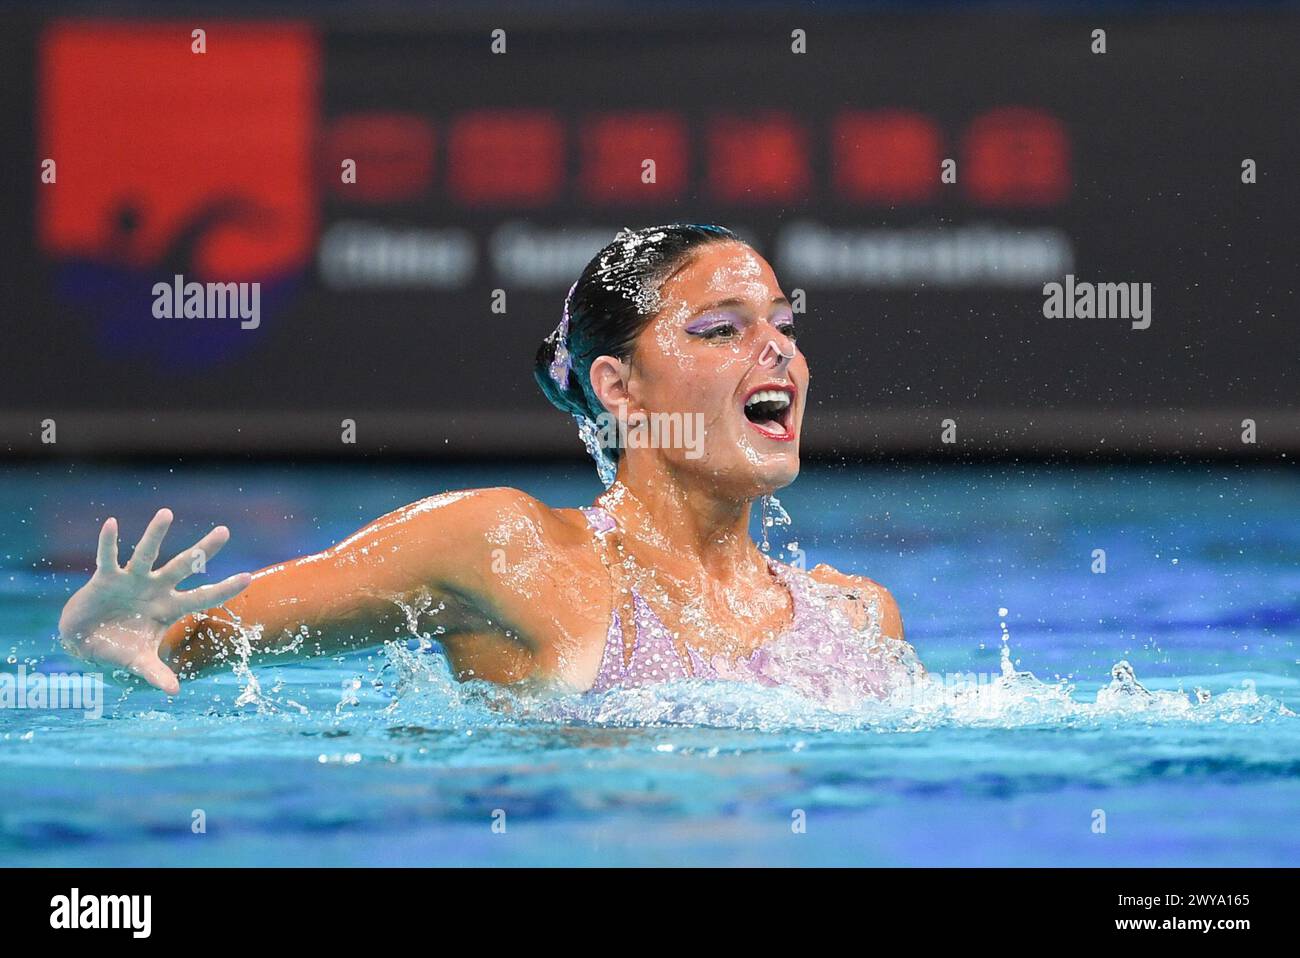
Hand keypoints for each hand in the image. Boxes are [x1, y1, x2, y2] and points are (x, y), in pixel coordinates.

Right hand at [57, 508, 252, 693]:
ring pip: (147, 553)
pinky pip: (108, 557)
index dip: (224, 589)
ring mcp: (132, 580)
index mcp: (169, 607)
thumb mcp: (139, 662)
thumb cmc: (119, 647)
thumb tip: (175, 692)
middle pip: (184, 566)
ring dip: (155, 534)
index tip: (249, 577)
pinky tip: (110, 523)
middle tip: (225, 531)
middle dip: (204, 550)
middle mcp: (156, 588)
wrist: (84, 641)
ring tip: (167, 512)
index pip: (203, 596)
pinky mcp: (105, 578)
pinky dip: (108, 542)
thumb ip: (157, 673)